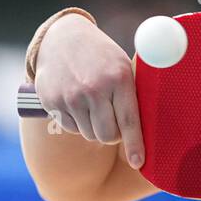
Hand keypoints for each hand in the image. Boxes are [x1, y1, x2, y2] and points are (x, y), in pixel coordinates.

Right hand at [33, 12, 144, 168]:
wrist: (62, 38)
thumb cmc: (102, 58)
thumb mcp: (122, 66)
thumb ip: (132, 96)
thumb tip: (149, 130)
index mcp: (119, 78)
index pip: (129, 121)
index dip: (135, 145)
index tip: (139, 163)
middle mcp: (94, 88)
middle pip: (107, 135)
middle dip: (113, 135)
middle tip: (112, 122)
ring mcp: (71, 96)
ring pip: (89, 134)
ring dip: (94, 128)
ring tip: (93, 105)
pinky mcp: (52, 101)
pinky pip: (71, 128)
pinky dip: (76, 122)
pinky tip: (76, 102)